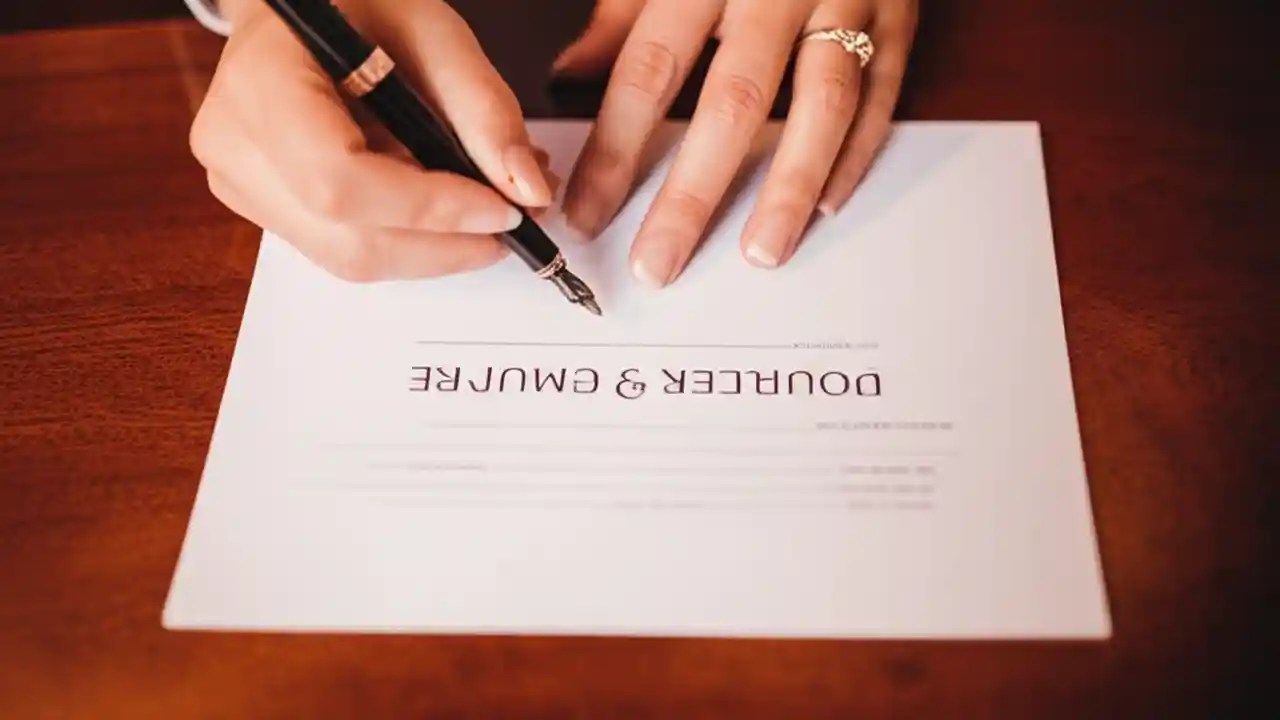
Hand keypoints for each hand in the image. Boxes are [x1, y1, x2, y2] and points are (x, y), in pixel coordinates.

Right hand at [190, 0, 555, 281]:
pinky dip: (410, 241)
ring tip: (486, 207)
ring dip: (434, 249)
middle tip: (512, 221)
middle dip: (445, 244)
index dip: (430, 208)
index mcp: (261, 83)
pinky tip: (444, 207)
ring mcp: (241, 186)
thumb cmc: (360, 5)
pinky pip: (346, 250)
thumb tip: (530, 192)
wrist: (302, 6)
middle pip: (348, 239)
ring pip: (351, 259)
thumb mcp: (432, 31)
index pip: (340, 180)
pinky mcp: (265, 210)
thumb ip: (484, 110)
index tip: (504, 210)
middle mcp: (234, 146)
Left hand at [555, 0, 917, 286]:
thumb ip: (623, 16)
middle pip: (731, 102)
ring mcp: (844, 0)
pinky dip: (855, 155)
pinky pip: (880, 95)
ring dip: (789, 187)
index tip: (589, 212)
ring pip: (821, 105)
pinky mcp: (897, 17)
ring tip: (761, 253)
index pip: (649, 72)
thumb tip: (568, 78)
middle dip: (692, 193)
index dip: (614, 149)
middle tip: (661, 261)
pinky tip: (826, 206)